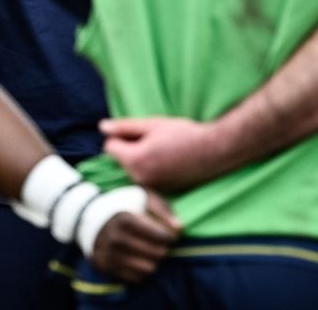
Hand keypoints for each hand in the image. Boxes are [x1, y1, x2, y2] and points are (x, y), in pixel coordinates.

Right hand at [90, 191, 180, 282]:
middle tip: (160, 243)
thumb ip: (163, 210)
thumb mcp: (144, 198)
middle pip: (157, 253)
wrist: (92, 216)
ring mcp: (110, 255)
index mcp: (125, 219)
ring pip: (149, 268)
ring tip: (150, 250)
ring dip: (154, 261)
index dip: (169, 235)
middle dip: (163, 248)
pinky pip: (137, 278)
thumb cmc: (126, 205)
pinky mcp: (107, 268)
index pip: (160, 236)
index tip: (169, 233)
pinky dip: (142, 270)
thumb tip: (179, 229)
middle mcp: (116, 239)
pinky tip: (140, 258)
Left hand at [102, 117, 219, 193]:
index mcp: (134, 160)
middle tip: (155, 140)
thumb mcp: (152, 125)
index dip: (122, 136)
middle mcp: (139, 179)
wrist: (214, 151)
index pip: (109, 147)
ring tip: (164, 150)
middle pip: (121, 160)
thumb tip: (102, 127)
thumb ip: (125, 127)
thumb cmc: (183, 134)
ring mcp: (151, 189)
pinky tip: (169, 161)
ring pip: (134, 170)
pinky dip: (152, 170)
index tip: (140, 132)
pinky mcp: (162, 193)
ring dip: (141, 160)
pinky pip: (147, 179)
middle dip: (131, 149)